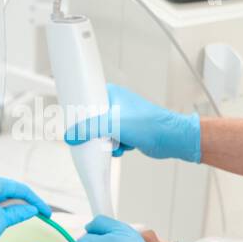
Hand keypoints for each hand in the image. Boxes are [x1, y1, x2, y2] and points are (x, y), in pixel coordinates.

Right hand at [64, 83, 200, 162]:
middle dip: (93, 132)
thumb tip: (70, 136)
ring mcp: (122, 119)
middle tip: (94, 137)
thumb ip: (89, 129)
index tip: (71, 121)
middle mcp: (116, 105)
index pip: (86, 98)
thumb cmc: (149, 124)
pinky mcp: (128, 132)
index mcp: (112, 94)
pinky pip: (112, 141)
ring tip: (115, 143)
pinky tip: (124, 148)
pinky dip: (116, 147)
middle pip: (92, 119)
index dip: (78, 111)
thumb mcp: (113, 124)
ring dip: (106, 142)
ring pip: (102, 133)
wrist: (172, 139)